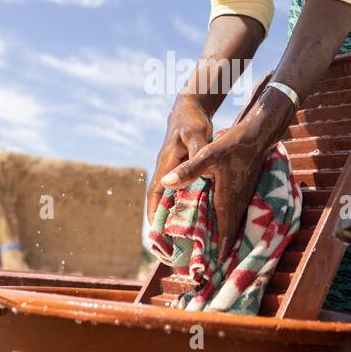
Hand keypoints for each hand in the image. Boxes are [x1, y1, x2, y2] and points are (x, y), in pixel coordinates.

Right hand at [146, 94, 213, 226]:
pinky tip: (193, 215)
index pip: (155, 193)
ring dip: (171, 214)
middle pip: (159, 199)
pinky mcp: (180, 168)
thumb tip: (183, 176)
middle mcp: (165, 169)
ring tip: (180, 236)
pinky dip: (182, 203)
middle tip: (167, 243)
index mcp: (166, 163)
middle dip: (160, 220)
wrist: (190, 108)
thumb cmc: (192, 121)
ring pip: (169, 196)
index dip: (154, 213)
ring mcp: (171, 169)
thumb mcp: (196, 136)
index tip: (155, 233)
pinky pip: (179, 189)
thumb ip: (194, 155)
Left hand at [159, 105, 284, 263]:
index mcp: (228, 201)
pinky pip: (234, 216)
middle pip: (229, 235)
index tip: (210, 271)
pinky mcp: (243, 193)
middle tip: (206, 270)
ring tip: (209, 256)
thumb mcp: (208, 155)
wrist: (256, 135)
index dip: (218, 253)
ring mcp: (243, 199)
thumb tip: (165, 182)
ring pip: (232, 226)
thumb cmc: (232, 145)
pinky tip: (216, 228)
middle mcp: (238, 204)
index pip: (224, 234)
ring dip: (223, 241)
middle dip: (219, 252)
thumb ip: (188, 170)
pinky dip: (226, 227)